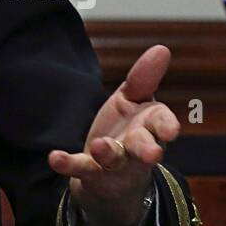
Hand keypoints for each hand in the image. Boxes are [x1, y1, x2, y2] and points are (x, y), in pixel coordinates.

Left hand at [47, 44, 180, 225]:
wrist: (114, 177)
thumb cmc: (130, 129)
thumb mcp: (136, 100)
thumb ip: (144, 78)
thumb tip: (162, 48)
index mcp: (150, 127)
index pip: (162, 124)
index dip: (166, 126)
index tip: (170, 130)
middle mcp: (136, 149)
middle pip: (142, 146)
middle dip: (146, 148)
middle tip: (152, 153)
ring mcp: (114, 164)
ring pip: (113, 159)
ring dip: (107, 153)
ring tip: (99, 146)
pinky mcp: (91, 172)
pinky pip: (79, 168)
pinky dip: (67, 164)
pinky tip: (55, 158)